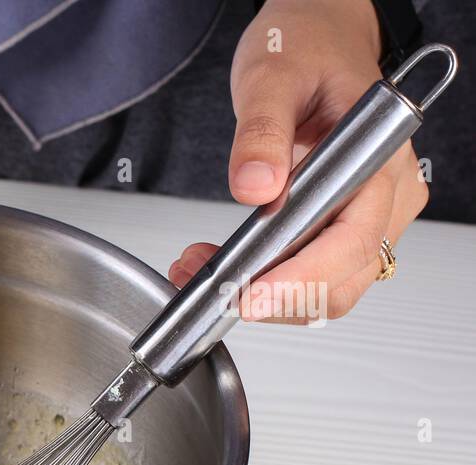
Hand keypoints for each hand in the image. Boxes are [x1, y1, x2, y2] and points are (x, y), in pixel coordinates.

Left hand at [168, 0, 427, 322]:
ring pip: (330, 286)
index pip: (352, 240)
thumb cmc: (306, 48)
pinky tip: (227, 265)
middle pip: (344, 279)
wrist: (315, 38)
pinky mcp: (345, 223)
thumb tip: (255, 185)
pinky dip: (271, 281)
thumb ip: (261, 131)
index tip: (249, 295)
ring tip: (207, 271)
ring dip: (268, 294)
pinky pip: (315, 271)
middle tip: (214, 288)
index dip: (301, 279)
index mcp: (378, 156)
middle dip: (276, 296)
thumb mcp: (271, 77)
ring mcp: (370, 213)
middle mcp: (387, 193)